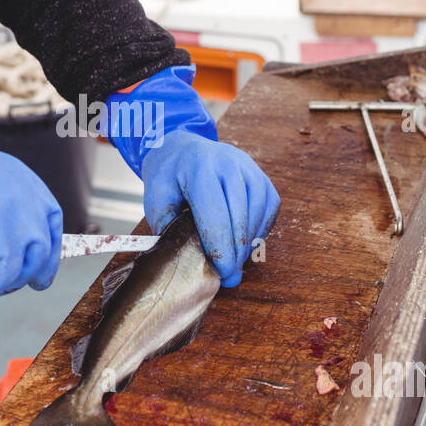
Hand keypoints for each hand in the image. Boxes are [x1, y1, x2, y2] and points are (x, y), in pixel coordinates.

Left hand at [140, 131, 278, 286]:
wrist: (182, 147)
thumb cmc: (168, 177)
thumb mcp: (155, 198)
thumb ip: (167, 226)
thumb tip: (184, 259)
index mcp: (199, 169)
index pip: (215, 215)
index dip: (220, 249)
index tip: (222, 274)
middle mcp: (228, 163)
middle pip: (240, 216)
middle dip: (236, 253)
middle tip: (230, 277)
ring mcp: (248, 167)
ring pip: (258, 212)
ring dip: (249, 242)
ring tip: (236, 261)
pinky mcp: (260, 174)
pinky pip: (269, 206)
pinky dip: (261, 228)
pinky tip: (247, 243)